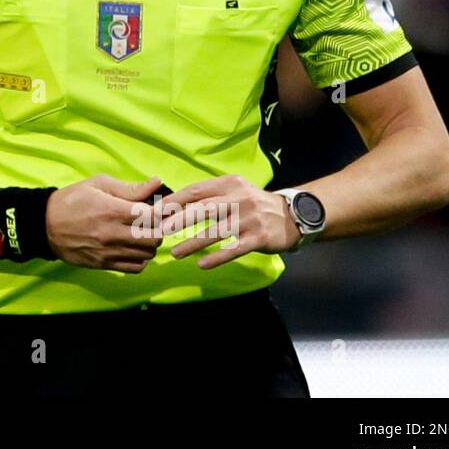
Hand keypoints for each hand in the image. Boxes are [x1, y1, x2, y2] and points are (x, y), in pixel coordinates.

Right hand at [45, 174, 166, 271]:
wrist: (45, 225)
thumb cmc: (73, 200)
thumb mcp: (99, 185)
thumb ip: (130, 187)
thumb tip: (157, 183)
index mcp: (112, 210)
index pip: (152, 215)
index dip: (161, 211)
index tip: (159, 207)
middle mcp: (112, 233)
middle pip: (155, 237)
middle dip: (159, 228)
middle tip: (152, 221)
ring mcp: (108, 252)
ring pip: (148, 254)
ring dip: (150, 243)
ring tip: (142, 233)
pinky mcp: (104, 264)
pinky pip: (136, 267)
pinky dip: (141, 258)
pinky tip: (133, 247)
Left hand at [159, 175, 300, 268]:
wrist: (291, 215)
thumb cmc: (253, 204)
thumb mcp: (233, 190)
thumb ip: (208, 195)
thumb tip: (173, 203)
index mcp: (228, 184)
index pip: (196, 191)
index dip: (174, 201)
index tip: (156, 212)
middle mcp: (239, 199)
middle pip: (203, 209)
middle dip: (179, 220)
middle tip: (160, 231)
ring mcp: (249, 219)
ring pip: (216, 232)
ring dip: (193, 244)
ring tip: (175, 253)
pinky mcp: (259, 237)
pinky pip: (234, 249)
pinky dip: (216, 258)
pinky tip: (201, 265)